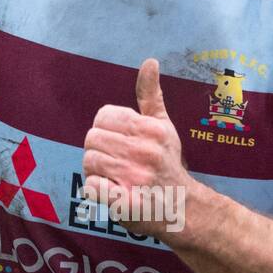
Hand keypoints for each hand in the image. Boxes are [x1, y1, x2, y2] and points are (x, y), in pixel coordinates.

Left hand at [81, 58, 192, 236]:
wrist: (184, 211)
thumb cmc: (167, 165)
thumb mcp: (163, 127)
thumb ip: (151, 95)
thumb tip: (149, 62)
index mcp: (151, 130)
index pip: (102, 117)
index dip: (106, 130)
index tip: (121, 143)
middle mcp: (144, 152)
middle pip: (92, 139)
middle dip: (99, 152)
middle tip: (118, 164)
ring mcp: (135, 178)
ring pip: (88, 162)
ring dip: (97, 172)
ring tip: (117, 179)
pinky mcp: (125, 204)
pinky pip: (90, 186)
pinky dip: (96, 191)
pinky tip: (114, 193)